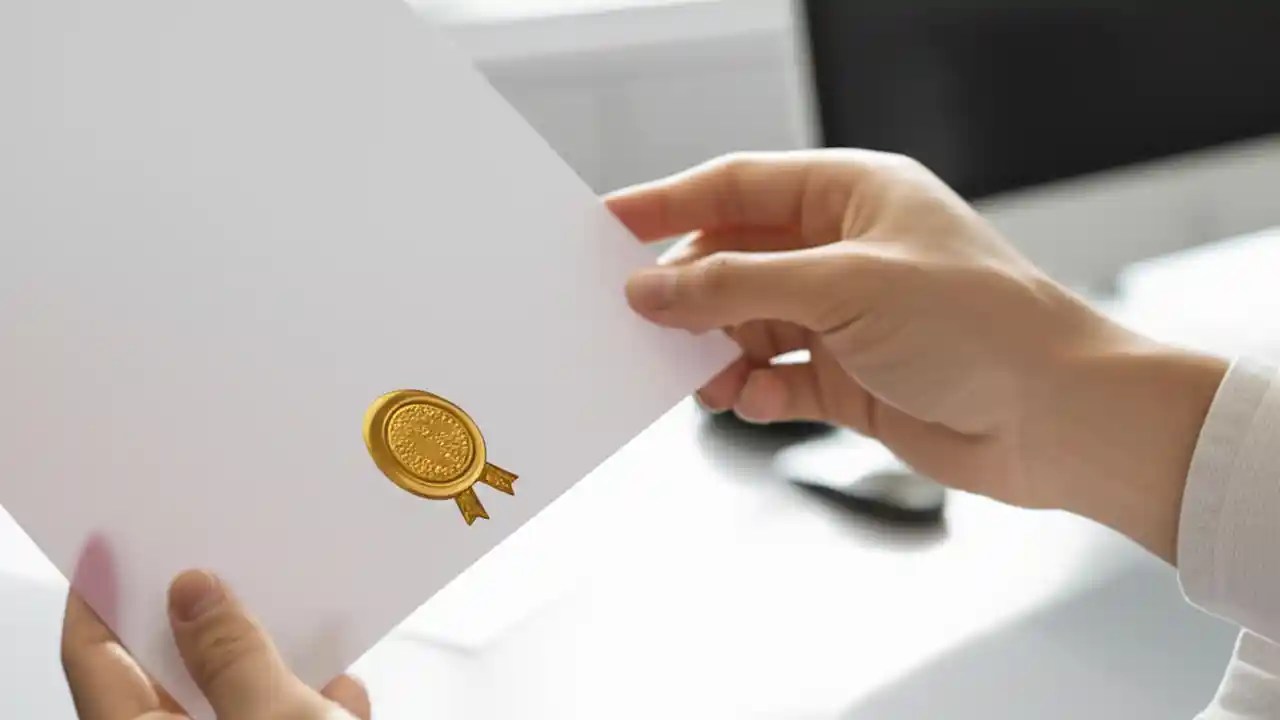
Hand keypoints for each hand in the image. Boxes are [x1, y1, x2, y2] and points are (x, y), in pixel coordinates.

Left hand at [62, 570, 370, 719]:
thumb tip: (195, 591)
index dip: (98, 595)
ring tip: (297, 617)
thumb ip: (233, 655)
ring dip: (268, 661)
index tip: (108, 540)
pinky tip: (342, 692)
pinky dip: (308, 707)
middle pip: (165, 678)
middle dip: (198, 618)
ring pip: (232, 704)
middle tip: (220, 557)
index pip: (93, 659)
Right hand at [608, 150, 1225, 560]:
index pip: (739, 186)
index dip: (669, 202)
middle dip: (689, 290)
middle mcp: (845, 250)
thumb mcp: (845, 287)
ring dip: (716, 348)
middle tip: (641, 321)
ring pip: (747, 321)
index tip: (608, 225)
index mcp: (853, 195)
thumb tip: (650, 287)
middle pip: (735, 257)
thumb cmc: (982, 326)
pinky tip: (750, 398)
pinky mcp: (850, 378)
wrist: (1060, 419)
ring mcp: (846, 316)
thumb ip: (736, 284)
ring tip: (698, 376)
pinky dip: (754, 388)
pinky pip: (775, 375)